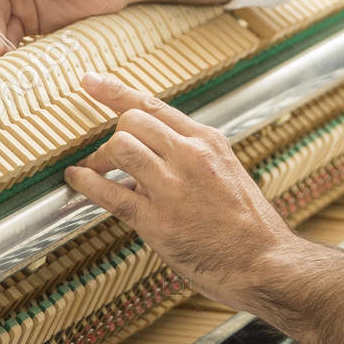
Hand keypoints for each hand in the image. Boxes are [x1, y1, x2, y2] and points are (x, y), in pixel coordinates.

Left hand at [64, 73, 296, 306]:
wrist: (266, 262)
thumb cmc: (249, 224)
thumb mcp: (227, 172)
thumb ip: (191, 158)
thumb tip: (151, 155)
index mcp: (207, 142)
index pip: (152, 105)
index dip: (114, 91)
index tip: (90, 81)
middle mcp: (190, 157)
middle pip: (131, 122)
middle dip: (110, 135)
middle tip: (103, 156)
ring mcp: (173, 188)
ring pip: (119, 148)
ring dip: (98, 158)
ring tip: (94, 171)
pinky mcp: (157, 222)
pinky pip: (109, 193)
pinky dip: (85, 183)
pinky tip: (77, 182)